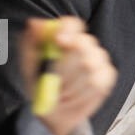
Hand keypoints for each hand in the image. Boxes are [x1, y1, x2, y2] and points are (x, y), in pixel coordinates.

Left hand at [19, 16, 116, 134]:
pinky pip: (99, 82)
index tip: (59, 40)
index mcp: (64, 37)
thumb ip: (30, 43)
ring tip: (61, 93)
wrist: (52, 111)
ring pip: (91, 66)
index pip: (72, 24)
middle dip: (66, 67)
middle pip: (84, 44)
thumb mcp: (27, 64)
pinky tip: (74, 97)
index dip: (68, 30)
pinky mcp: (107, 76)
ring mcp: (99, 60)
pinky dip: (83, 93)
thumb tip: (34, 24)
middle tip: (55, 81)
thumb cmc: (39, 84)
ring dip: (72, 84)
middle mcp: (84, 45)